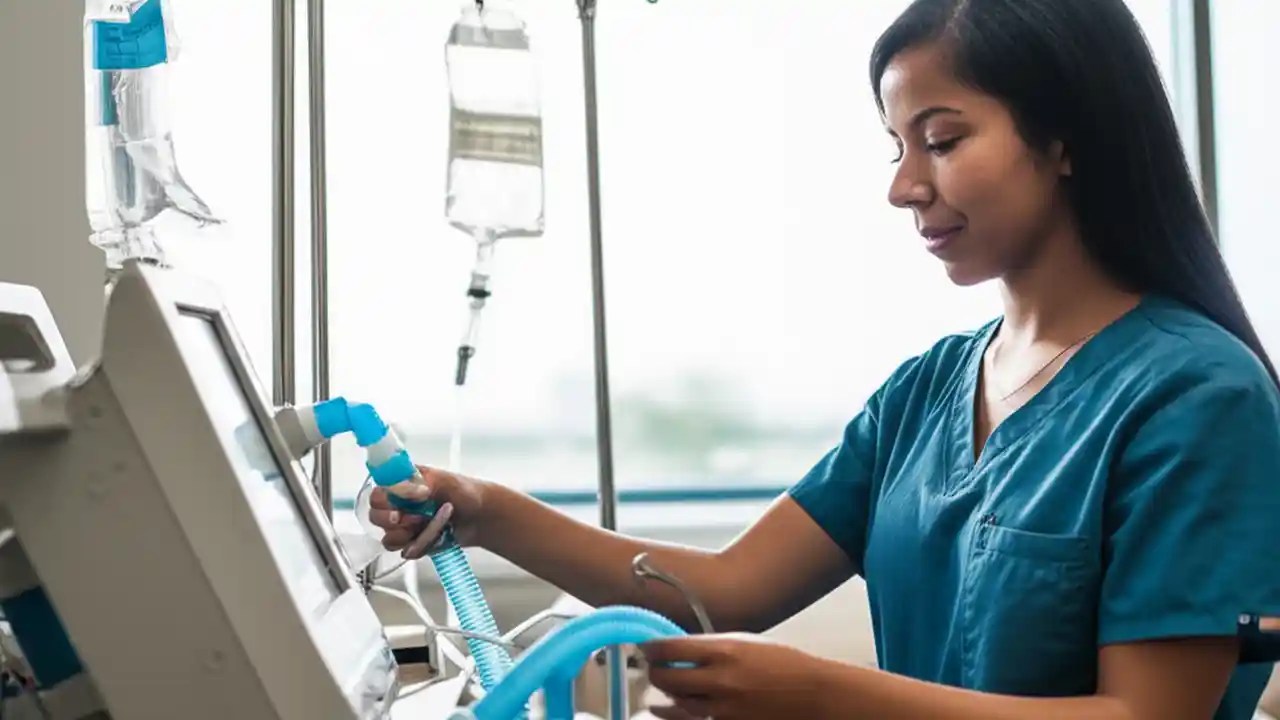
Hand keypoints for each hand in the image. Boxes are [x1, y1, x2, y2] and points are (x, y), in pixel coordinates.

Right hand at [366, 466, 489, 558]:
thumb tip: (409, 490)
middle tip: (419, 518)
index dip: (386, 503)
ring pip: (389, 538)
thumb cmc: (464, 492)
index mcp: (401, 483)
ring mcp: (404, 525)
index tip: (402, 509)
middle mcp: (398, 504)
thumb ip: (420, 484)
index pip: (376, 495)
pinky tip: (437, 536)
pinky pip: (405, 551)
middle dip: (397, 522)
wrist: (481, 517)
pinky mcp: (412, 542)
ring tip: (435, 525)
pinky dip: (422, 545)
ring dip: (413, 534)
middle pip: (375, 518)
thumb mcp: (443, 481)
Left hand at [641, 634, 832, 719]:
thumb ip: (712, 647)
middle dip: (655, 671)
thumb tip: (681, 649)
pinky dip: (679, 714)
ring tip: (661, 689)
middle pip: (667, 678)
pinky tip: (667, 710)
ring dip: (666, 694)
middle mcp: (719, 680)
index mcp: (724, 651)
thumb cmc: (784, 664)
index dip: (652, 648)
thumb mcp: (746, 643)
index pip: (671, 648)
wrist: (813, 695)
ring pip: (676, 703)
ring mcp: (722, 709)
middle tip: (652, 667)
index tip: (647, 647)